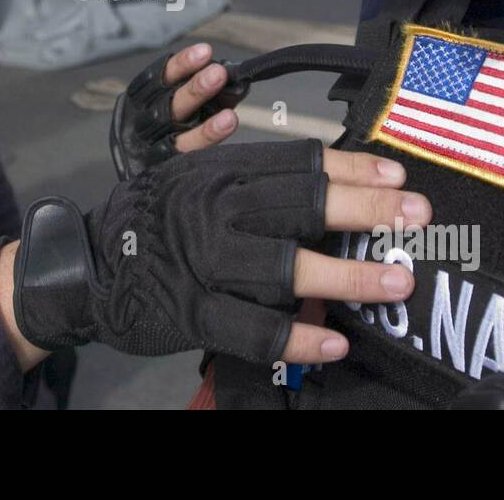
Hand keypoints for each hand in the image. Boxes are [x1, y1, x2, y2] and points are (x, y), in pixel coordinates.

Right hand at [13, 140, 425, 365]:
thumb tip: (321, 172)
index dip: (353, 168)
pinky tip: (335, 341)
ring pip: (285, 266)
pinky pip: (253, 326)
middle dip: (367, 208)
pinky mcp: (191, 310)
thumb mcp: (190, 175)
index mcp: (218, 172)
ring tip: (397, 281)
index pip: (297, 162)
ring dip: (349, 274)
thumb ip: (246, 172)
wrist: (85, 265)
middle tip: (417, 215)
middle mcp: (214, 209)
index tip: (399, 175)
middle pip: (301, 204)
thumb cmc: (150, 218)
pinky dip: (298, 335)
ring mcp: (203, 261)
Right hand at [110, 43, 241, 179]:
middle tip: (218, 74)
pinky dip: (204, 144)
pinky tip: (223, 131)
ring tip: (229, 116)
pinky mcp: (162, 170)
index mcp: (140, 100)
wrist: (132, 176)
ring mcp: (152, 150)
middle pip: (168, 106)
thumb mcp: (171, 105)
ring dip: (205, 128)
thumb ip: (204, 94)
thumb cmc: (161, 130)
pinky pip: (184, 159)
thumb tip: (237, 85)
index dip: (181, 65)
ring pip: (177, 138)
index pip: (157, 78)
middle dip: (194, 90)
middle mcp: (143, 123)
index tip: (204, 52)